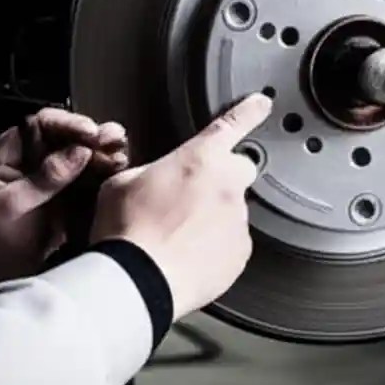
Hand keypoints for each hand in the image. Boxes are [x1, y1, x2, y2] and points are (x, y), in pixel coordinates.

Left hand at [0, 108, 130, 299]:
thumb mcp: (11, 207)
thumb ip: (44, 179)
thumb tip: (78, 151)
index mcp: (7, 157)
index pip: (38, 126)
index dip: (66, 124)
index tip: (89, 133)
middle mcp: (31, 164)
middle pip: (66, 139)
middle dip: (92, 137)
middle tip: (113, 141)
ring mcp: (51, 183)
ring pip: (81, 158)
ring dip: (103, 154)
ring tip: (121, 156)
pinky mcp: (67, 201)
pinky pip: (89, 182)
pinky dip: (105, 176)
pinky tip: (119, 172)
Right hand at [91, 93, 271, 320]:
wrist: (138, 280)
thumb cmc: (127, 231)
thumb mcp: (122, 183)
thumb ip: (149, 172)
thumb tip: (153, 180)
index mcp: (199, 159)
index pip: (232, 125)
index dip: (250, 112)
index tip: (262, 104)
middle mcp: (227, 186)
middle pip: (240, 170)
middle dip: (223, 177)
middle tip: (193, 196)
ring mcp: (238, 222)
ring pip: (233, 211)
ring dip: (213, 218)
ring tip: (178, 236)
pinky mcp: (240, 254)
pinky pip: (232, 244)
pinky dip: (215, 248)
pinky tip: (188, 256)